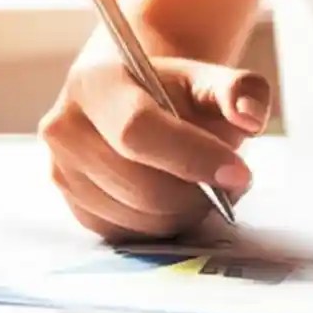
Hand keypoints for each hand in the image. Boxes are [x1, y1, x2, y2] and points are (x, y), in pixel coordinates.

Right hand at [38, 57, 271, 242]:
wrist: (138, 98)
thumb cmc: (176, 91)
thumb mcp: (212, 78)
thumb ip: (242, 89)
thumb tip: (250, 117)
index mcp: (96, 83)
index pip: (139, 130)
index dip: (193, 156)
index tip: (239, 172)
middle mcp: (65, 128)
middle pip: (141, 186)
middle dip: (198, 193)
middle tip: (232, 181)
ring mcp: (61, 171)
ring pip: (138, 217)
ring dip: (186, 211)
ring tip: (205, 185)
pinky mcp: (73, 207)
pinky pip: (128, 235)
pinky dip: (163, 225)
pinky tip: (178, 198)